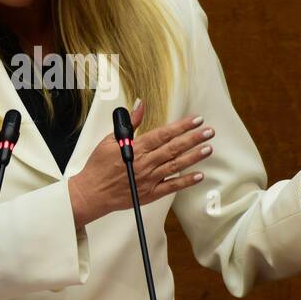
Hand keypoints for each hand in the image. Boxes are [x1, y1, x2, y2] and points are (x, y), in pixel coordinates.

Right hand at [67, 99, 214, 229]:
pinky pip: (171, 187)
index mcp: (136, 148)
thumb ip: (130, 123)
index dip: (181, 126)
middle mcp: (145, 163)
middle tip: (209, 131)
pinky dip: (186, 182)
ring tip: (208, 148)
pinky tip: (199, 175)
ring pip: (176, 166)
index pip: (163, 134)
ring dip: (194, 157)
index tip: (196, 120)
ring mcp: (149, 179)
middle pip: (174, 148)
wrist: (92, 193)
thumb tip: (140, 105)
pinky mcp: (150, 194)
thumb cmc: (98, 166)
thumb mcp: (110, 140)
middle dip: (193, 138)